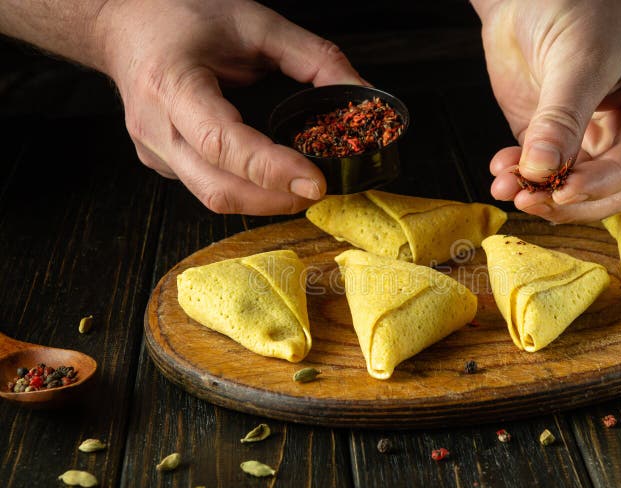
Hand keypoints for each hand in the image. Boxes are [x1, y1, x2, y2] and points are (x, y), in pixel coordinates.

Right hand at [96, 0, 365, 214]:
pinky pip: (207, 188)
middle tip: (320, 190)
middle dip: (276, 200)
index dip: (272, 170)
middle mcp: (155, 127)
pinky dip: (246, 191)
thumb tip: (362, 94)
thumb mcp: (254, 21)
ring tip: (301, 187)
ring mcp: (154, 152)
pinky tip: (270, 178)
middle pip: (218, 189)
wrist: (123, 22)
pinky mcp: (161, 163)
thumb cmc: (183, 14)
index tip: (316, 182)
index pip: (223, 143)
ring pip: (213, 197)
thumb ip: (313, 57)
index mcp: (172, 83)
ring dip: (264, 202)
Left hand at [473, 0, 620, 222]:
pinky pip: (540, 177)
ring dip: (536, 194)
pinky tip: (500, 170)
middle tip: (527, 198)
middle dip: (566, 199)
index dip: (599, 184)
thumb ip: (561, 118)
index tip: (562, 190)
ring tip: (504, 185)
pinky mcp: (553, 144)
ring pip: (571, 191)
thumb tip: (543, 170)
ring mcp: (590, 141)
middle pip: (607, 190)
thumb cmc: (577, 7)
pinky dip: (518, 180)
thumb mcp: (578, 61)